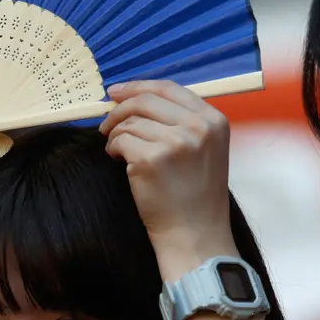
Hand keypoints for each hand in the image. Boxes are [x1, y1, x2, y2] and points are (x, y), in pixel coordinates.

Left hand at [99, 81, 235, 272]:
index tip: (117, 92)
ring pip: (130, 121)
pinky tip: (119, 161)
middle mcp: (198, 127)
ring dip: (116, 134)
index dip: (138, 87)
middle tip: (106, 123)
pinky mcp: (151, 159)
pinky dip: (113, 149)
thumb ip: (182, 121)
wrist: (194, 232)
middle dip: (119, 109)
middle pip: (146, 100)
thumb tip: (135, 97)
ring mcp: (175, 142)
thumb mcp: (205, 148)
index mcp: (213, 120)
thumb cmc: (196, 194)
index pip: (170, 88)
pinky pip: (120, 140)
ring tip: (119, 152)